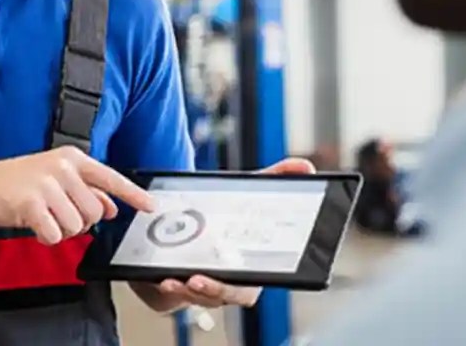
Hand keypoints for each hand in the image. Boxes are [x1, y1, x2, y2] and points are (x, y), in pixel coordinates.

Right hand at [0, 146, 154, 245]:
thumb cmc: (18, 183)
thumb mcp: (56, 179)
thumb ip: (85, 190)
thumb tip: (112, 206)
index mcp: (71, 158)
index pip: (110, 177)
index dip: (133, 194)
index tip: (150, 206)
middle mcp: (61, 168)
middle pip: (93, 211)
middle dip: (79, 221)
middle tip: (58, 214)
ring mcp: (46, 184)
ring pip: (76, 226)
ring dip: (60, 230)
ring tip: (43, 216)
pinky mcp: (31, 204)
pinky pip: (55, 235)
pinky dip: (46, 237)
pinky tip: (33, 225)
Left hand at [142, 156, 317, 310]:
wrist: (185, 226)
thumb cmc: (223, 217)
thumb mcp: (246, 194)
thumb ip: (274, 178)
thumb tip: (306, 166)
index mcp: (249, 267)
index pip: (254, 283)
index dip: (247, 283)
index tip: (240, 274)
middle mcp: (227, 283)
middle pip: (227, 297)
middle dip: (214, 291)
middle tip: (198, 279)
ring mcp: (201, 290)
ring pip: (198, 299)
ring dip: (185, 291)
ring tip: (174, 279)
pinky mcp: (175, 291)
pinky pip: (172, 298)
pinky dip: (167, 289)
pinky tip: (160, 279)